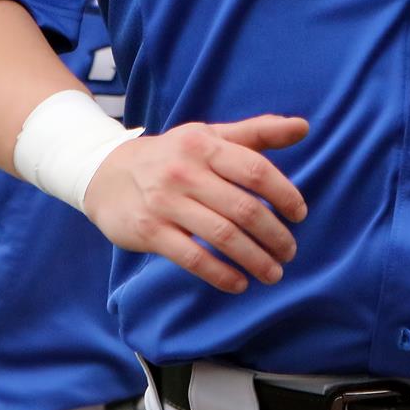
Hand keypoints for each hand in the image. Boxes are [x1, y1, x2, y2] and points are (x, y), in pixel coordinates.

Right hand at [82, 114, 308, 293]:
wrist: (106, 173)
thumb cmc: (173, 155)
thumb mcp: (210, 135)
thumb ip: (257, 132)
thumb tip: (304, 126)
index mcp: (205, 145)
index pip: (255, 170)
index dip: (284, 194)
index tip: (299, 214)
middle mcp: (186, 172)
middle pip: (244, 208)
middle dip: (274, 235)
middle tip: (290, 251)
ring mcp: (166, 203)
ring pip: (223, 236)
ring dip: (255, 259)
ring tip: (273, 272)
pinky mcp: (150, 232)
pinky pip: (193, 258)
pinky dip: (221, 274)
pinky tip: (239, 283)